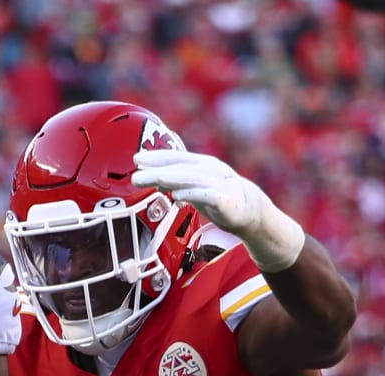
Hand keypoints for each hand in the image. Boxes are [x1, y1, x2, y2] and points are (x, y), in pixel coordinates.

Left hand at [131, 149, 266, 235]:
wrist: (249, 209)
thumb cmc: (217, 195)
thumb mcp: (193, 185)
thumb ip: (173, 180)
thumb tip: (149, 176)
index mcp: (201, 163)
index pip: (176, 157)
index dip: (156, 157)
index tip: (137, 159)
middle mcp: (210, 169)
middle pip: (180, 168)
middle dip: (157, 170)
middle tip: (136, 175)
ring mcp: (218, 184)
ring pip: (192, 179)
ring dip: (171, 179)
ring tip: (154, 180)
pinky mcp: (225, 200)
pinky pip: (206, 196)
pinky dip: (191, 195)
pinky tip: (177, 197)